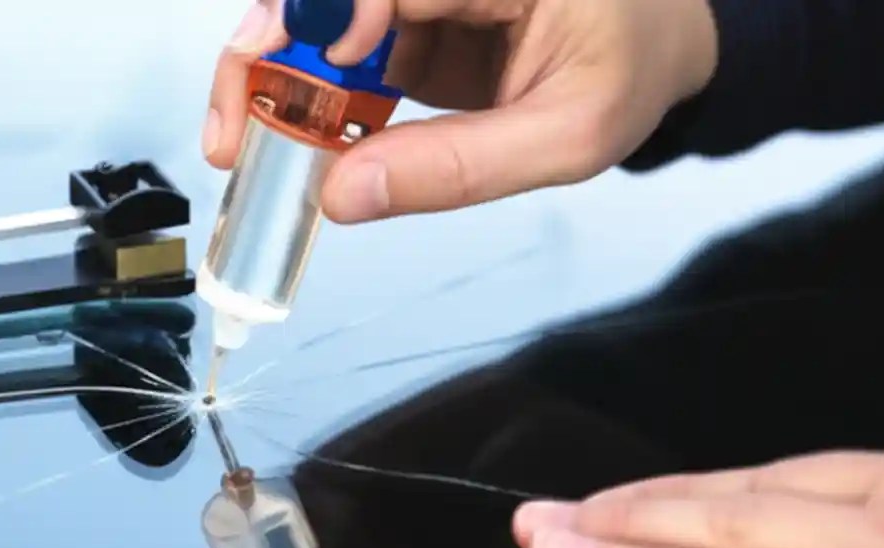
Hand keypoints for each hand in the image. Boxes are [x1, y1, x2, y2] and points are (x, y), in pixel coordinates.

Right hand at [203, 0, 717, 222]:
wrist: (654, 45)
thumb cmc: (630, 68)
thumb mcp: (569, 136)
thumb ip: (460, 166)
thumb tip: (343, 195)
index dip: (333, 13)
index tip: (325, 74)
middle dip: (263, 51)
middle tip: (230, 128)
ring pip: (311, 19)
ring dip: (266, 78)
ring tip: (239, 140)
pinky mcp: (398, 20)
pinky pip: (328, 53)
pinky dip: (299, 99)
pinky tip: (285, 139)